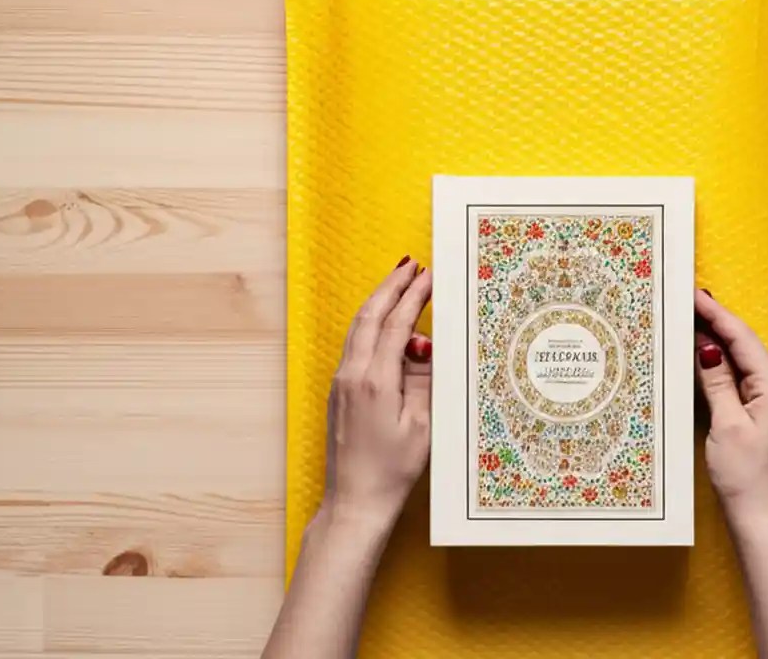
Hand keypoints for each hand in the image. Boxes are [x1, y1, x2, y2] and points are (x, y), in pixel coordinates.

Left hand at [320, 256, 432, 532]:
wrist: (355, 502)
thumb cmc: (392, 471)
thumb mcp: (421, 424)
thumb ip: (424, 379)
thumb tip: (424, 345)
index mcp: (375, 380)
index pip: (396, 324)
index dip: (413, 296)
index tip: (428, 275)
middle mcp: (352, 375)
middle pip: (370, 316)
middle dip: (391, 287)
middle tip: (411, 265)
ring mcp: (341, 383)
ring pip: (359, 329)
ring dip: (378, 302)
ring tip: (399, 283)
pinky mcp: (339, 394)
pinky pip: (355, 347)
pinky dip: (371, 326)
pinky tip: (386, 324)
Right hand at [694, 289, 767, 530]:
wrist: (762, 518)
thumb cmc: (746, 476)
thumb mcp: (726, 424)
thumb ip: (717, 381)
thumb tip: (706, 345)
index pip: (741, 338)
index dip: (716, 314)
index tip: (693, 294)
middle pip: (744, 344)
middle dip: (715, 322)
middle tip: (686, 301)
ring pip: (742, 360)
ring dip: (717, 342)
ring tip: (689, 320)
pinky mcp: (763, 414)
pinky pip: (741, 378)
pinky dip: (721, 365)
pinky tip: (703, 357)